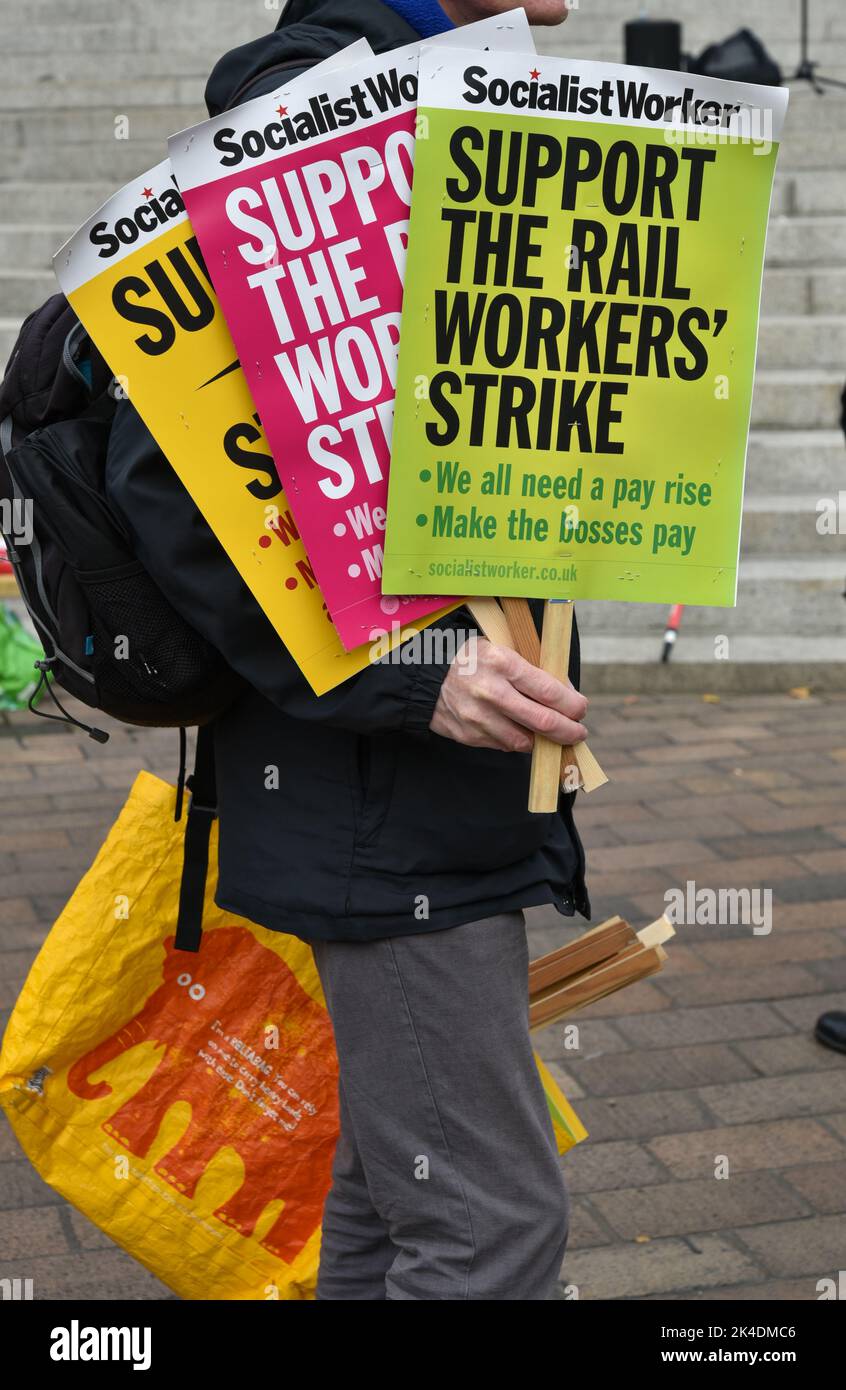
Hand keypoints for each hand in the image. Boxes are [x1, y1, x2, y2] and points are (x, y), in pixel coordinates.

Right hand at [430, 637, 588, 752]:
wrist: (425, 678)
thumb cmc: (471, 660)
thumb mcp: (500, 649)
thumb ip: (531, 670)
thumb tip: (566, 694)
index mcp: (502, 663)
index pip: (549, 691)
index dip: (572, 705)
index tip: (581, 709)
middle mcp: (491, 691)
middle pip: (543, 721)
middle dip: (568, 731)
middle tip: (578, 732)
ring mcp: (479, 717)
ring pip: (525, 740)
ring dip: (543, 740)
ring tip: (551, 734)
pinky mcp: (470, 736)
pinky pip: (505, 745)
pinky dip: (518, 741)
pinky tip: (521, 732)